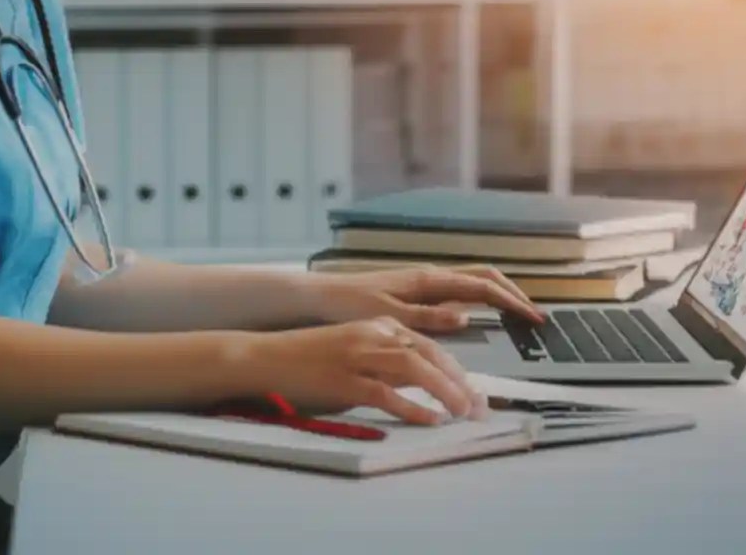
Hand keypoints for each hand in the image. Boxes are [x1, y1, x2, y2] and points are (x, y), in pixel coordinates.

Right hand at [246, 317, 486, 424]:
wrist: (265, 357)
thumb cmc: (308, 359)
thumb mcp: (354, 350)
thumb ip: (387, 363)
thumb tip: (422, 383)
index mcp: (377, 326)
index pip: (428, 344)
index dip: (456, 369)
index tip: (473, 390)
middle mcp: (372, 336)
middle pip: (429, 353)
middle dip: (460, 381)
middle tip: (479, 406)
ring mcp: (358, 357)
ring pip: (414, 368)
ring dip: (444, 390)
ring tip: (463, 412)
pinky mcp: (344, 381)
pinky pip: (386, 394)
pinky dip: (413, 408)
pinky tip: (430, 419)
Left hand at [302, 265, 544, 332]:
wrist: (320, 296)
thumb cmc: (350, 304)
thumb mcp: (389, 317)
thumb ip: (427, 318)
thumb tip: (465, 318)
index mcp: (428, 281)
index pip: (482, 286)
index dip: (511, 301)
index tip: (533, 317)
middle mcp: (430, 277)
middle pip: (484, 277)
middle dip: (512, 293)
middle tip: (534, 315)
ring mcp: (424, 282)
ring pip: (472, 281)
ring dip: (498, 294)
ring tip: (517, 313)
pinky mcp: (417, 291)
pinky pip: (457, 291)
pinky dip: (479, 299)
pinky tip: (481, 315)